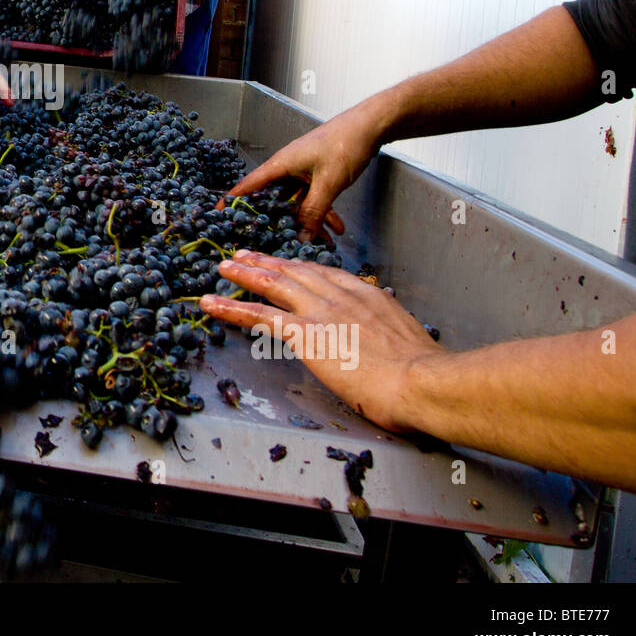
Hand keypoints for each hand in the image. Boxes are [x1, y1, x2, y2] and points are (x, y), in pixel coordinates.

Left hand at [201, 251, 443, 431]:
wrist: (422, 381)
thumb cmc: (424, 374)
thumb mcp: (409, 344)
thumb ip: (390, 338)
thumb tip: (389, 346)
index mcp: (368, 296)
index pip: (326, 275)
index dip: (301, 268)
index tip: (288, 263)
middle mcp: (342, 295)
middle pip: (296, 271)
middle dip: (268, 262)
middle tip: (245, 254)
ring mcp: (321, 311)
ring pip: (273, 284)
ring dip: (245, 274)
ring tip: (224, 267)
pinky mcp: (304, 332)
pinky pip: (258, 315)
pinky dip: (231, 307)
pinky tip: (211, 303)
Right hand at [228, 104, 385, 240]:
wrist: (371, 125)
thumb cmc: (345, 144)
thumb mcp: (327, 184)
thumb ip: (313, 212)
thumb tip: (301, 237)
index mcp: (281, 164)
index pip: (249, 185)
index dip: (233, 200)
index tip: (219, 214)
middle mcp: (288, 167)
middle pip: (274, 199)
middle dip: (280, 223)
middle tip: (275, 241)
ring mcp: (303, 171)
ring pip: (298, 202)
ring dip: (309, 221)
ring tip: (322, 242)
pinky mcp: (318, 173)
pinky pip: (314, 198)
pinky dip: (324, 212)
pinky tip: (337, 227)